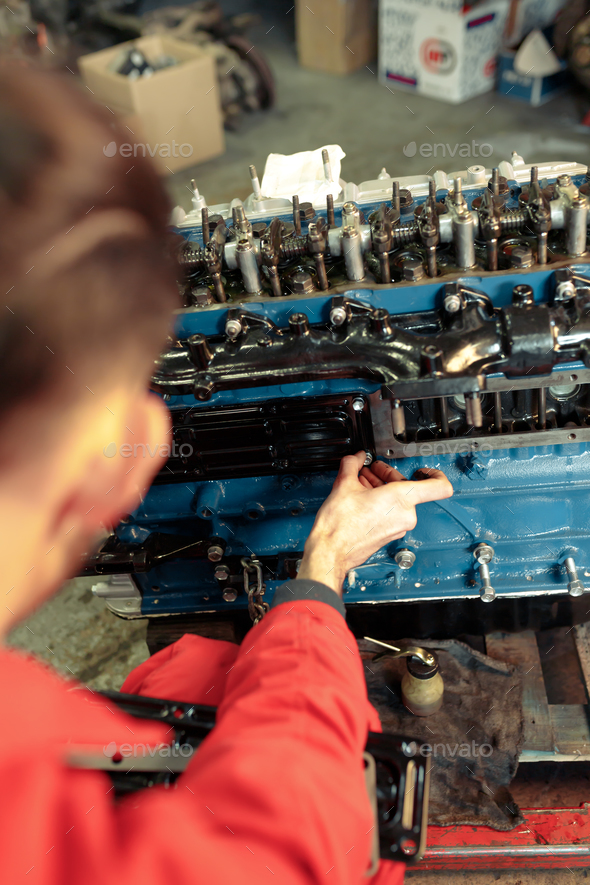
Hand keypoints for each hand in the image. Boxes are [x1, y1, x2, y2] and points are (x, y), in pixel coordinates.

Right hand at [297, 452, 452, 595]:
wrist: (331, 552)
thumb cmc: (340, 526)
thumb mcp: (343, 484)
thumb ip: (352, 464)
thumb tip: (356, 458)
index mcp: (401, 500)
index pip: (440, 486)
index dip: (435, 473)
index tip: (423, 468)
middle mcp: (405, 516)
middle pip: (408, 489)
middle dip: (388, 476)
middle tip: (371, 470)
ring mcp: (399, 527)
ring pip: (399, 501)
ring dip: (381, 488)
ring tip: (361, 482)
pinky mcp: (390, 535)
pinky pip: (392, 513)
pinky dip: (380, 502)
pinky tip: (361, 497)